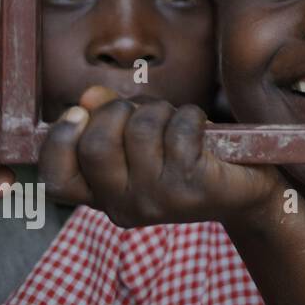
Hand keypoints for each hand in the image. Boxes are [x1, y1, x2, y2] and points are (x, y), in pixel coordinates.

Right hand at [39, 85, 287, 230]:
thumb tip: (87, 98)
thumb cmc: (189, 157)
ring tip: (177, 119)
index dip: (60, 141)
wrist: (247, 190)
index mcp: (103, 198)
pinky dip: (191, 115)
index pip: (58, 179)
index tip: (78, 112)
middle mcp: (124, 206)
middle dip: (119, 110)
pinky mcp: (192, 188)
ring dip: (161, 109)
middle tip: (146, 110)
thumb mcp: (144, 140)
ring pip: (140, 130)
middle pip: (97, 145)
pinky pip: (179, 130)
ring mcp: (158, 201)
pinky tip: (202, 127)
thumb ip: (111, 119)